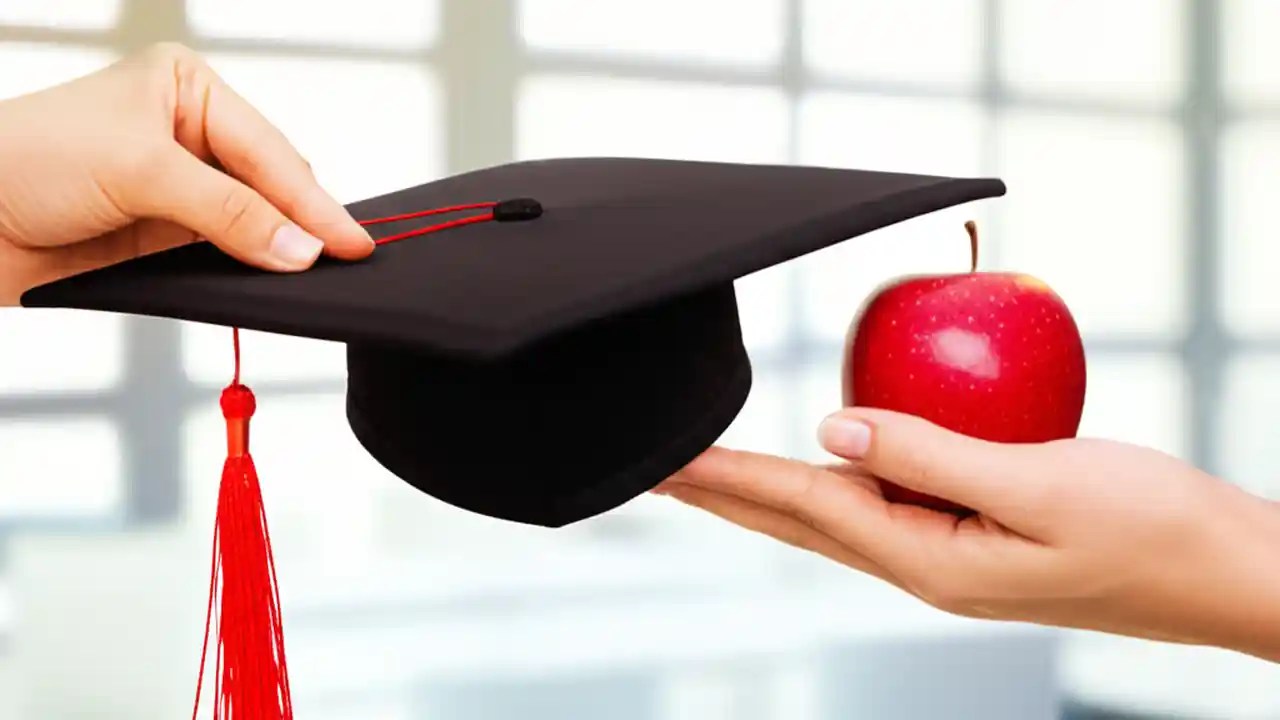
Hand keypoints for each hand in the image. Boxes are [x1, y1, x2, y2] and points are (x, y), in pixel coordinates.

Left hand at [0, 43, 373, 305]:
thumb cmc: (24, 159)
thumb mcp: (140, 169)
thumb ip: (227, 212)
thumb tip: (299, 248)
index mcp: (189, 90)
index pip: (269, 150)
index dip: (311, 200)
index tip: (350, 242)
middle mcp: (189, 135)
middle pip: (272, 187)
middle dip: (303, 224)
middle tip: (343, 262)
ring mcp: (181, 190)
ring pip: (255, 226)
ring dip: (279, 252)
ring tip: (319, 277)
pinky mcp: (167, 239)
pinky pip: (226, 259)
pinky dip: (249, 274)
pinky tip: (272, 283)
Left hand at [656, 408, 1279, 661]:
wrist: (1228, 573)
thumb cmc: (1154, 529)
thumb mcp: (1040, 483)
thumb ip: (929, 455)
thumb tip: (832, 431)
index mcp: (928, 559)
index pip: (800, 506)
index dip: (724, 479)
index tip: (660, 462)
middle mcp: (924, 564)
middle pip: (798, 519)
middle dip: (722, 494)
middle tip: (654, 469)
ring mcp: (948, 556)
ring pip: (833, 514)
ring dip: (764, 491)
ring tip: (711, 469)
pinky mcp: (975, 538)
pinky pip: (887, 499)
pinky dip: (836, 477)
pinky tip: (828, 461)